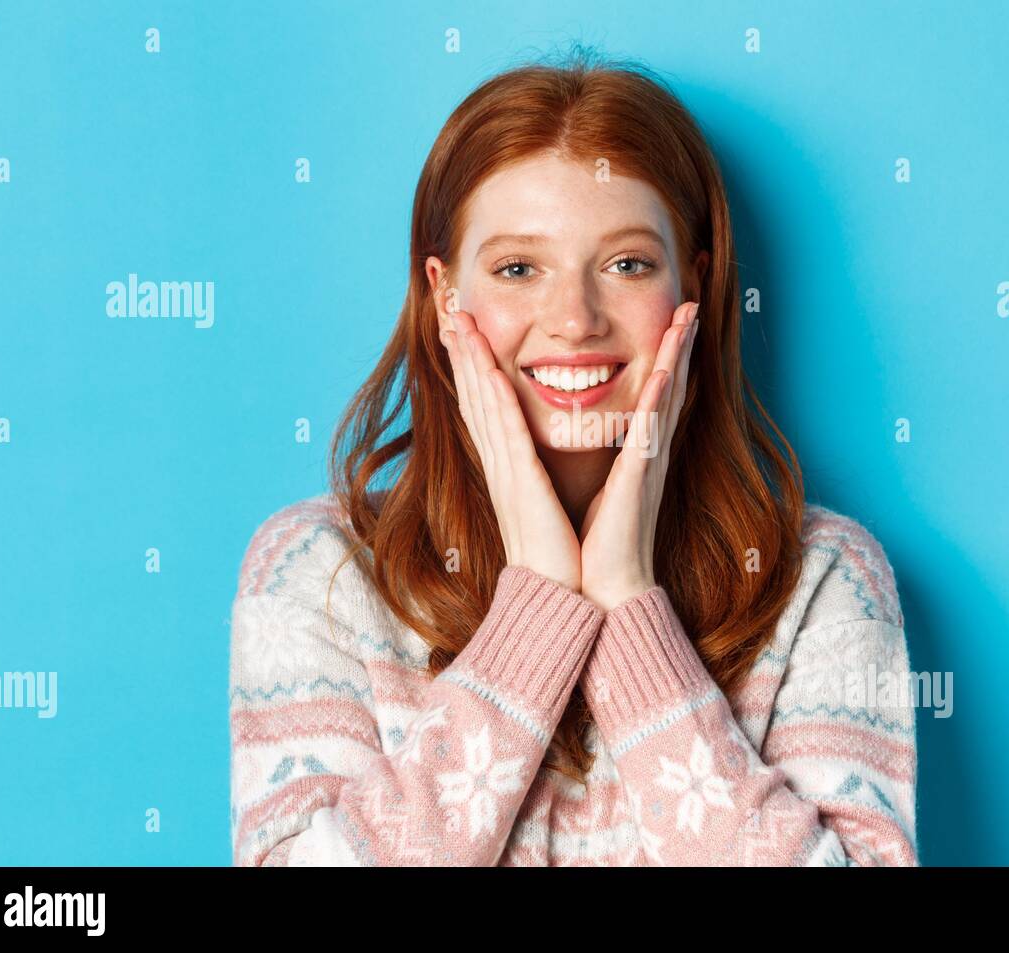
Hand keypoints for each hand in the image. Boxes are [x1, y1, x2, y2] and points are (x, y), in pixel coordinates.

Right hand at [440, 310, 582, 591]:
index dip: (469, 360)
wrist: (560, 593)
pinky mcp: (521, 485)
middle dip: (459, 347)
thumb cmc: (562, 549)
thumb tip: (537, 448)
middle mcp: (500, 462)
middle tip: (446, 303)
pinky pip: (506, 433)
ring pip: (482, 403)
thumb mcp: (547, 496)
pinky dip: (495, 399)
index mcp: (508, 463)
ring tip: (458, 318)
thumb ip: (539, 467)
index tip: (461, 323)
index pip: (483, 400)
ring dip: (470, 358)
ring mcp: (506, 472)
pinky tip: (488, 370)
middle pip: (472, 391)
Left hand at [579, 301, 698, 610]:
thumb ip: (606, 462)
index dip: (667, 355)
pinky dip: (658, 402)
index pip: (655, 394)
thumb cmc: (596, 546)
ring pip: (668, 400)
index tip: (673, 320)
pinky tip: (666, 373)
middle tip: (690, 303)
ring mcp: (648, 466)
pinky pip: (650, 434)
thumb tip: (595, 438)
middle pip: (672, 386)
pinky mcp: (637, 482)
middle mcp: (649, 455)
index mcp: (637, 454)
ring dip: (678, 357)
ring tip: (687, 320)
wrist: (600, 592)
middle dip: (681, 344)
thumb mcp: (598, 489)